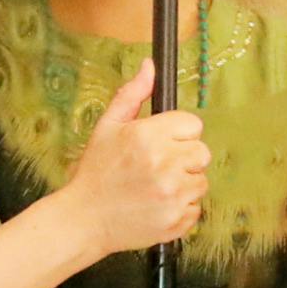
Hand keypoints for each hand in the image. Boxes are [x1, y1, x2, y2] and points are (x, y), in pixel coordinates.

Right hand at [62, 56, 210, 259]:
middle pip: (202, 152)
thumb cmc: (96, 172)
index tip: (162, 143)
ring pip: (201, 181)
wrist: (85, 219)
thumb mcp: (108, 126)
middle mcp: (164, 164)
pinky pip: (196, 208)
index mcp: (148, 136)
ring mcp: (172, 195)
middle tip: (158, 167)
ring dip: (184, 184)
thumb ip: (133, 94)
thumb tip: (150, 66)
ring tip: (155, 187)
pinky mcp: (176, 220)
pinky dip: (181, 208)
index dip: (178, 133)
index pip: (193, 125)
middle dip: (183, 158)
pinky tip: (157, 205)